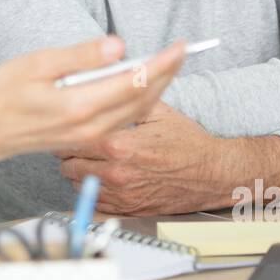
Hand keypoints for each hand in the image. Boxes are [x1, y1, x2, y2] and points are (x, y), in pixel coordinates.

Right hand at [0, 36, 184, 173]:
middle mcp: (90, 127)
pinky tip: (143, 85)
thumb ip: (81, 56)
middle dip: (167, 73)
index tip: (178, 47)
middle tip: (182, 50)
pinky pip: (124, 119)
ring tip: (169, 64)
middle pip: (142, 99)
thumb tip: (118, 46)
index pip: (133, 81)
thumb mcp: (38, 64)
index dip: (161, 63)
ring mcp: (90, 137)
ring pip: (136, 112)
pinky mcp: (86, 139)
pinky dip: (140, 101)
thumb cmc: (4, 95)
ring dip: (156, 87)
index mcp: (79, 106)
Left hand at [56, 102, 279, 213]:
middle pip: (68, 164)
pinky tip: (103, 177)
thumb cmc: (186, 142)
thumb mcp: (158, 110)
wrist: (211, 174)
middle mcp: (115, 172)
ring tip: (93, 159)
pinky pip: (93, 201)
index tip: (74, 125)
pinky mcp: (126, 209)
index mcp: (118, 144)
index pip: (72, 138)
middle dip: (71, 151)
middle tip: (81, 143)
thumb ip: (128, 93)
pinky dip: (93, 190)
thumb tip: (111, 70)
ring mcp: (120, 194)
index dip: (71, 130)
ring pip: (77, 183)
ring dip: (80, 171)